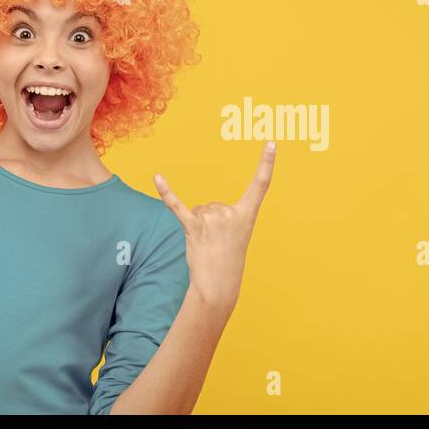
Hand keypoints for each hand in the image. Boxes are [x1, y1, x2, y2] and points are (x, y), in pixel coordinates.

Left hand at [154, 142, 276, 312]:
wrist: (218, 286)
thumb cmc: (228, 262)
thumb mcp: (237, 235)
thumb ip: (226, 217)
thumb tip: (203, 212)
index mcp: (248, 214)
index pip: (261, 184)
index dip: (267, 163)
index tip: (271, 143)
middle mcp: (231, 213)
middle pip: (213, 204)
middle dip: (211, 223)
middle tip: (217, 244)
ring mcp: (212, 220)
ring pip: (199, 210)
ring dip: (199, 227)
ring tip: (207, 245)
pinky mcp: (193, 227)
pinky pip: (176, 206)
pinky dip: (166, 192)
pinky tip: (158, 177)